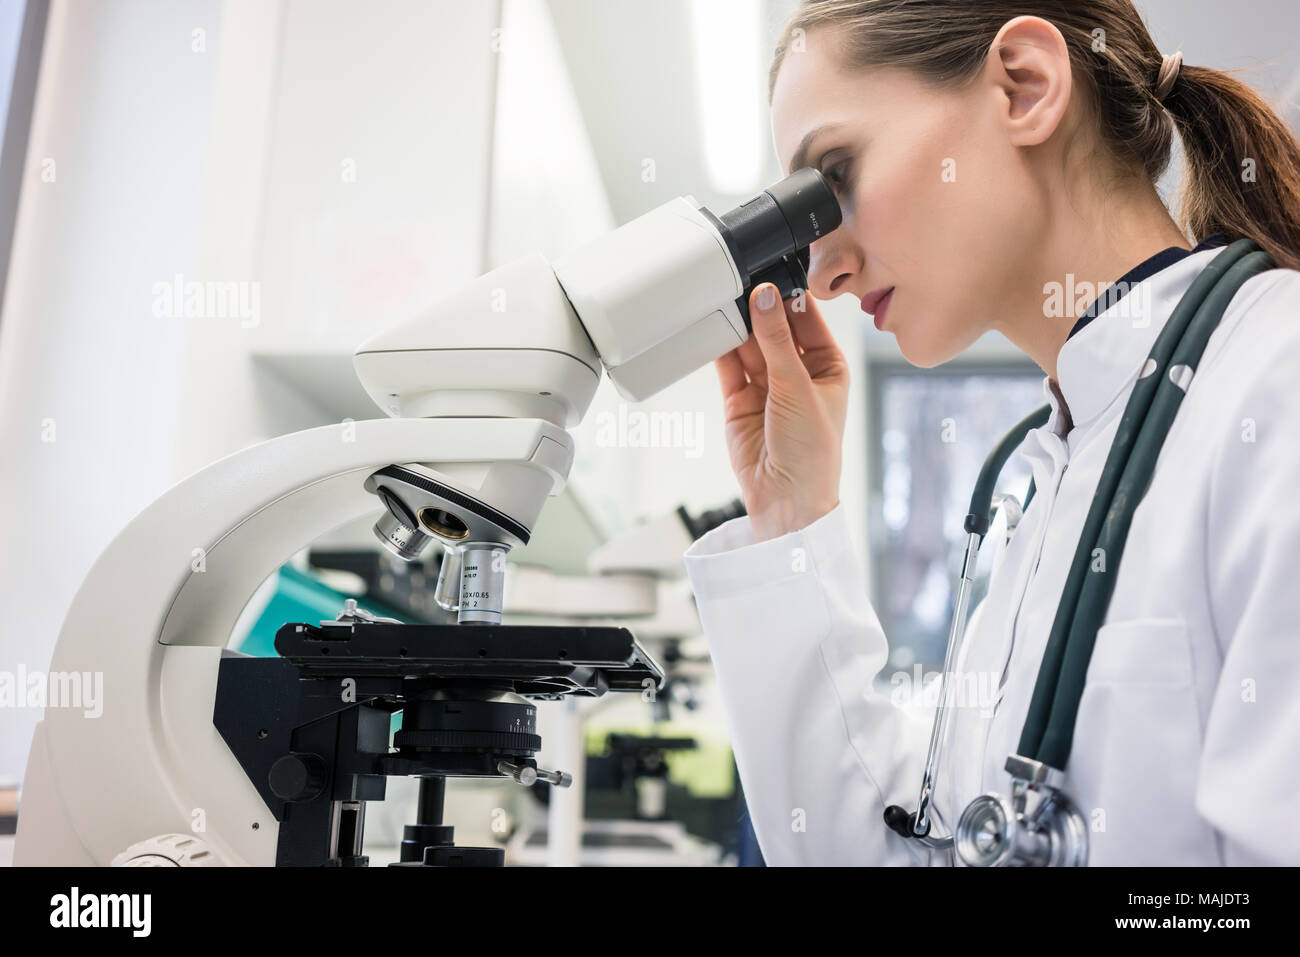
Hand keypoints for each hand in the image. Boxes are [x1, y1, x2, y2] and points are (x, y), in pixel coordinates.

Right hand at [714, 283, 850, 541]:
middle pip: (774, 328)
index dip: (788, 295)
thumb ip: (777, 340)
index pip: (806, 319)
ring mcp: (767, 386)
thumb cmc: (812, 452)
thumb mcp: (798, 387)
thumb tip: (765, 296)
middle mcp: (798, 373)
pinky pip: (728, 366)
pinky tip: (711, 326)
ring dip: (737, 325)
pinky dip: (718, 348)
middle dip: (759, 308)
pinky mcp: (739, 400)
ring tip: (721, 297)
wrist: (785, 499)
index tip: (769, 270)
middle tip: (739, 278)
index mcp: (828, 366)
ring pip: (749, 345)